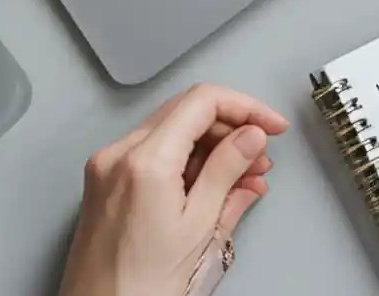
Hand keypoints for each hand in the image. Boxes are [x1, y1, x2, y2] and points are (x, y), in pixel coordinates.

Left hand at [59, 84, 289, 295]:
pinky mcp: (106, 181)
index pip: (202, 101)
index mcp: (144, 160)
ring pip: (172, 132)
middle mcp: (119, 153)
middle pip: (187, 111)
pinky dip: (189, 162)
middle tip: (262, 155)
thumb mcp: (200, 226)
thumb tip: (252, 135)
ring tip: (246, 179)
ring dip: (213, 146)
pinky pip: (155, 154)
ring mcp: (108, 166)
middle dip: (232, 127)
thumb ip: (227, 170)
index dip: (246, 107)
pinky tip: (216, 186)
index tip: (272, 126)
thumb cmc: (143, 285)